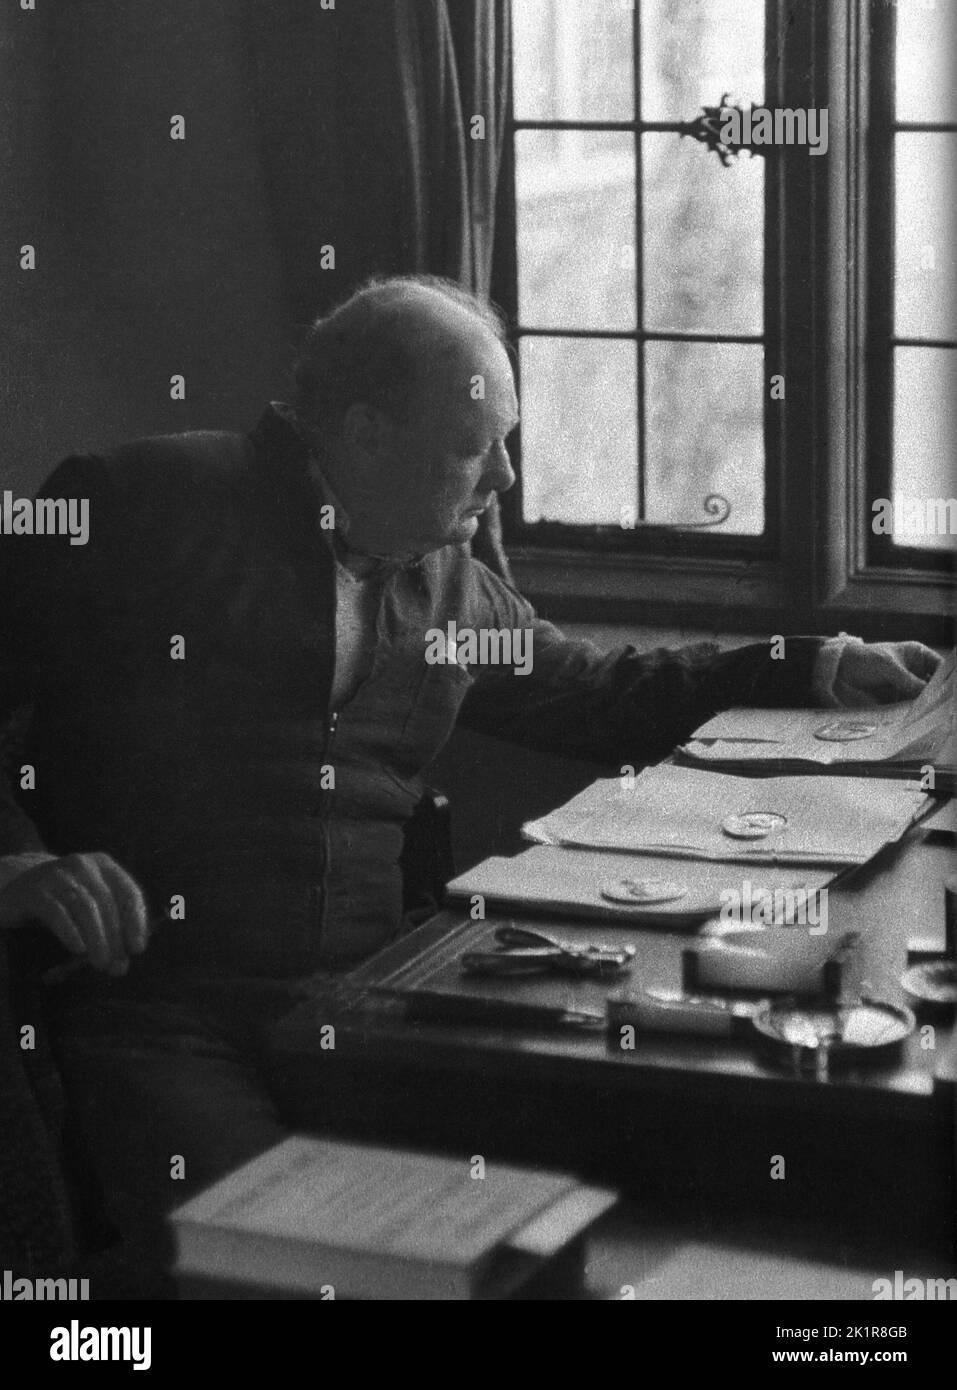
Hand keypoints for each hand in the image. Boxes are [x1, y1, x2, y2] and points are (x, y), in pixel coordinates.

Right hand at [0, 852, 149, 974]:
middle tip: (117, 965)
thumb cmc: (62, 901)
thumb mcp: (89, 903)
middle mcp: (83, 865)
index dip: (136, 921)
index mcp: (103, 865)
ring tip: (101, 962)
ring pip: (85, 907)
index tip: (137, 948)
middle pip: (107, 903)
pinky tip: (78, 949)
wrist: (16, 889)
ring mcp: (58, 875)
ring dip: (97, 938)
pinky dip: (70, 931)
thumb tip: (123, 960)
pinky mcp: (36, 890)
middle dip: (115, 937)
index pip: (129, 892)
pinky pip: (57, 912)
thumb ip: (108, 925)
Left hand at [833, 640, 940, 707]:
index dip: (945, 680)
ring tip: (928, 717)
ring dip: (924, 706)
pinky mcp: (896, 699)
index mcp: (917, 655)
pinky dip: (912, 712)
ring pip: (922, 698)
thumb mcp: (888, 667)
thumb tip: (929, 694)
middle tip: (940, 709)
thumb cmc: (863, 659)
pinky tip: (914, 719)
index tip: (947, 694)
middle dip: (936, 696)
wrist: (837, 670)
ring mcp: (906, 685)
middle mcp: (915, 670)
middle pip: (933, 685)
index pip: (940, 667)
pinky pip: (908, 706)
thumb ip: (909, 681)